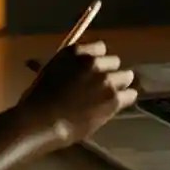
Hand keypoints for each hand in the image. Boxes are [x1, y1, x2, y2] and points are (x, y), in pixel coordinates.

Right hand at [15, 41, 136, 148]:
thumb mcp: (52, 72)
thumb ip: (71, 66)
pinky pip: (130, 94)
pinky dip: (125, 99)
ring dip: (119, 85)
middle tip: (102, 86)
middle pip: (114, 61)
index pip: (100, 48)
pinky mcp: (113, 98)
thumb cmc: (39, 99)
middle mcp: (93, 62)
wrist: (42, 121)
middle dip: (110, 72)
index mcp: (75, 52)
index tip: (94, 70)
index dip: (98, 60)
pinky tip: (116, 105)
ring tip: (110, 97)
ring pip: (126, 76)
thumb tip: (82, 70)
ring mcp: (105, 80)